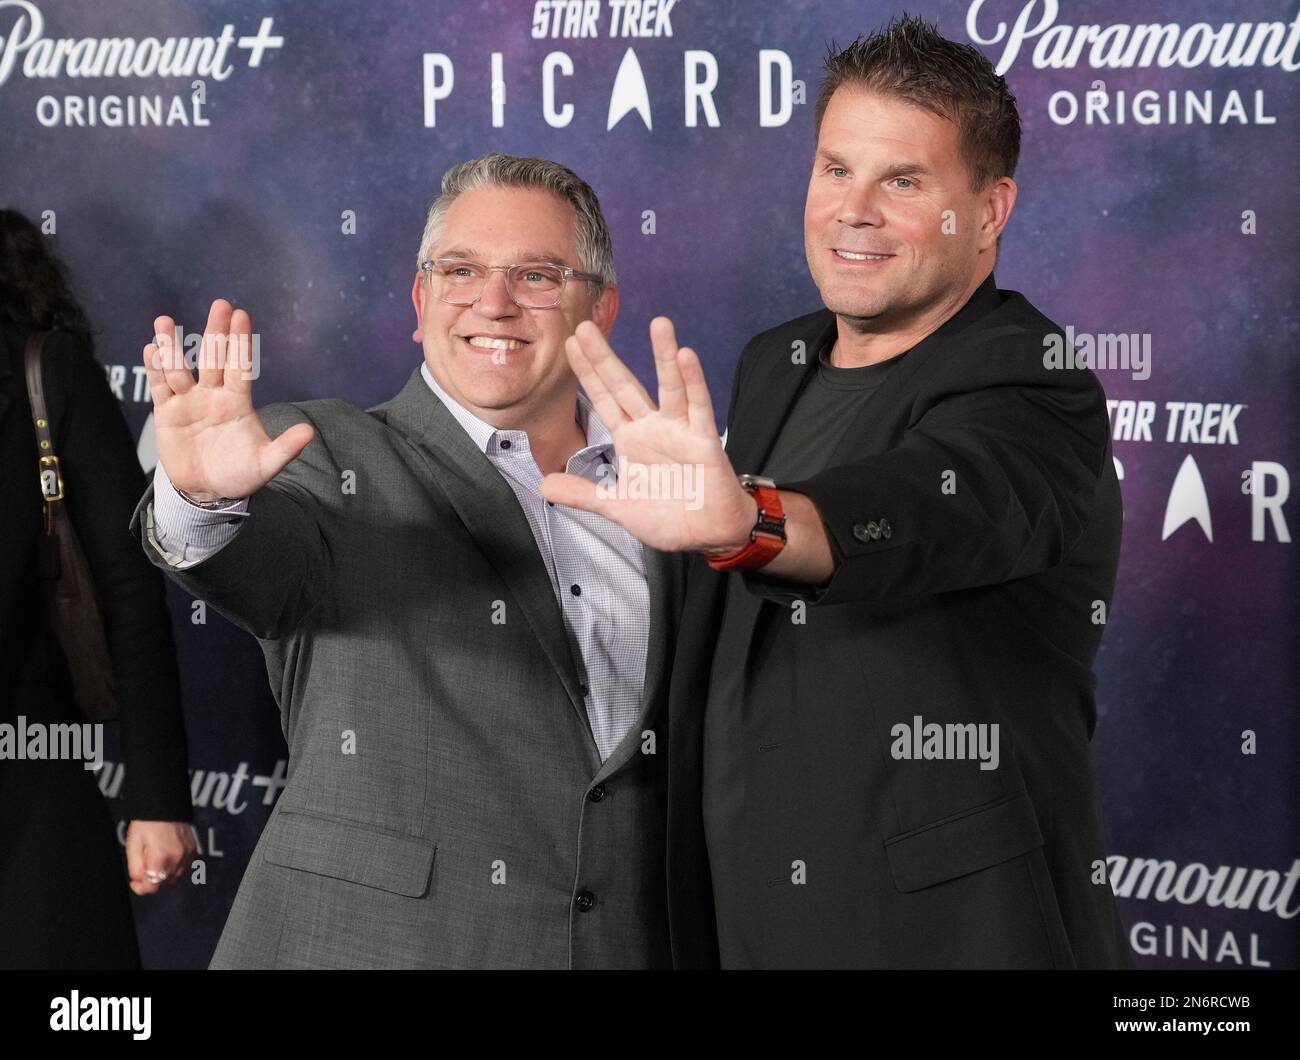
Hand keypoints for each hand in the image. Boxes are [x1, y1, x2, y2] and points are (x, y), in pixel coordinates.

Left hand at [125, 820, 197, 894]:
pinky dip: (175, 867)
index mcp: (160, 858)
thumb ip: (135, 869)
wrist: (165, 805)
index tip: (134, 882)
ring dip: (164, 875)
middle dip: (152, 879)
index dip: (140, 888)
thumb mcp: (132, 846)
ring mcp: (188, 854)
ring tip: (156, 860)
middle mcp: (177, 858)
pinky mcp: (193, 850)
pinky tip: (167, 856)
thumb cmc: (146, 824)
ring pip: (175, 878)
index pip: (152, 887)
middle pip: (163, 883)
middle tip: (144, 865)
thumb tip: (139, 882)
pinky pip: (184, 868)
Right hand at [144, 298, 313, 499]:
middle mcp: (213, 395)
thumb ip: (285, 448)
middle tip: (220, 304)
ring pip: (180, 368)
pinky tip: (151, 349)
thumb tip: (310, 432)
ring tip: (165, 322)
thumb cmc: (239, 475)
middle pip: (213, 358)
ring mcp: (189, 401)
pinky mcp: (167, 412)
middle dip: (216, 332)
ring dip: (173, 346)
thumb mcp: (265, 464)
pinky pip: (159, 387)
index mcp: (237, 402)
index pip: (240, 367)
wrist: (207, 492)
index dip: (241, 343)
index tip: (242, 315)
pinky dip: (155, 369)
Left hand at [540, 317, 755, 553]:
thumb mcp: (617, 507)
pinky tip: (686, 356)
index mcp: (631, 440)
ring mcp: (679, 430)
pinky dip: (694, 382)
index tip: (570, 344)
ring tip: (658, 323)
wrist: (709, 535)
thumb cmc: (669, 517)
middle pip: (625, 385)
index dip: (588, 373)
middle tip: (585, 327)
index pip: (604, 399)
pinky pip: (699, 406)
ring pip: (669, 386)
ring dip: (664, 355)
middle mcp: (653, 427)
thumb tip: (543, 486)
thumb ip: (583, 494)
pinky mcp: (704, 440)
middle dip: (605, 358)